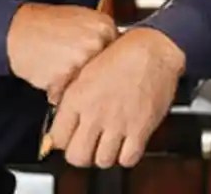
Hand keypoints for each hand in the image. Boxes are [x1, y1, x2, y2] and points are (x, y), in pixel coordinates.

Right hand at [6, 3, 117, 102]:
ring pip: (88, 85)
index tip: (96, 65)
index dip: (105, 64)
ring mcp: (82, 60)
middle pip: (105, 72)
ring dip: (75, 84)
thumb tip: (119, 54)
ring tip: (58, 66)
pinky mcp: (65, 76)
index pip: (119, 55)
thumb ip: (101, 35)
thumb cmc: (46, 25)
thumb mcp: (80, 19)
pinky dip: (59, 89)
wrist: (16, 30)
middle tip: (72, 66)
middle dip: (91, 76)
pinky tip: (50, 73)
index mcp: (104, 26)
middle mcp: (97, 42)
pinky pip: (69, 94)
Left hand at [47, 27, 184, 168]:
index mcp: (77, 97)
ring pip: (102, 161)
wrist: (152, 49)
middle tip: (86, 147)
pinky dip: (126, 156)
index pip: (58, 138)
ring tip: (106, 145)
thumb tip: (62, 117)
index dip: (62, 142)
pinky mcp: (140, 129)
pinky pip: (128, 159)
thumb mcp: (86, 70)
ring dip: (104, 156)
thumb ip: (72, 96)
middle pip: (77, 157)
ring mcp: (117, 123)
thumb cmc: (122, 53)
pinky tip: (125, 144)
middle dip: (80, 155)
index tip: (67, 140)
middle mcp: (95, 113)